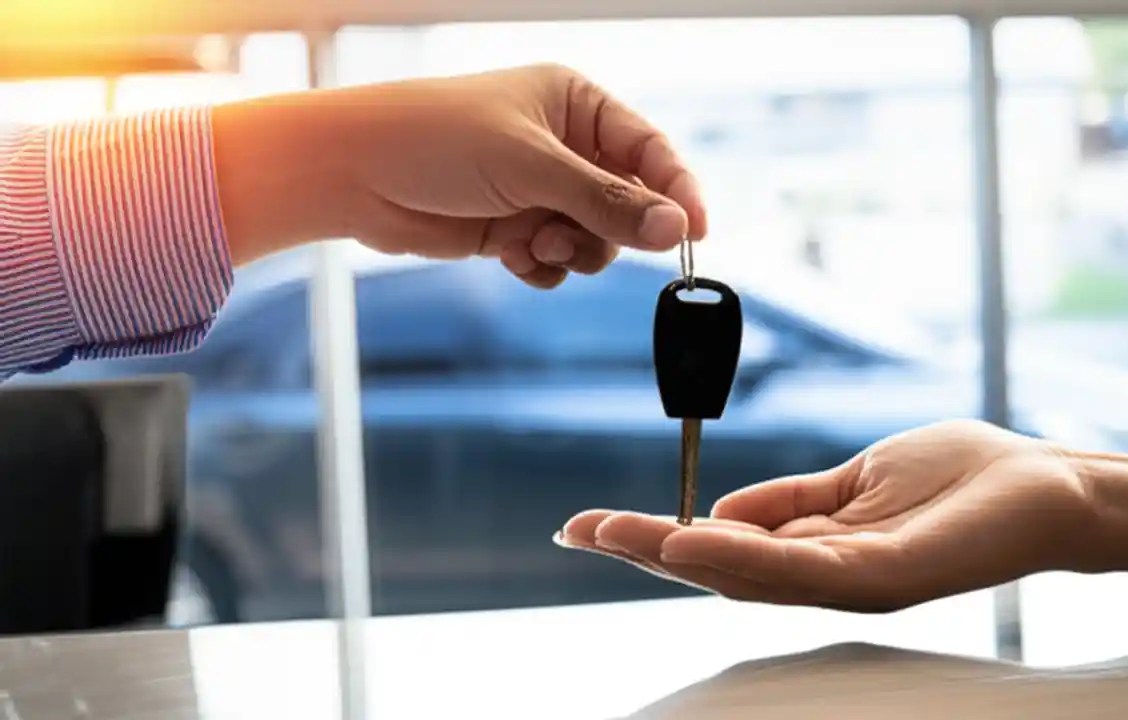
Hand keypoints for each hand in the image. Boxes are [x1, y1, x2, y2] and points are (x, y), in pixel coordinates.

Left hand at [214, 63, 705, 287]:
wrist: (355, 174)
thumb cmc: (438, 140)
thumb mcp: (533, 167)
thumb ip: (608, 201)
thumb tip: (676, 229)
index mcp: (575, 104)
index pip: (650, 149)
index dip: (677, 191)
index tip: (698, 235)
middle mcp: (562, 145)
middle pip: (626, 203)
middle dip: (608, 229)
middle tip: (578, 234)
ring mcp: (537, 189)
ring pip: (593, 239)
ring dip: (571, 250)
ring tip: (531, 239)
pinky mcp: (511, 227)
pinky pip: (556, 260)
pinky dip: (542, 265)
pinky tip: (511, 254)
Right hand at [557, 420, 1097, 611]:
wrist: (1048, 487)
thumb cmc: (962, 482)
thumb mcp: (854, 481)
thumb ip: (789, 501)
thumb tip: (715, 512)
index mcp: (817, 554)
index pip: (722, 553)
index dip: (655, 541)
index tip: (593, 525)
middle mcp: (828, 579)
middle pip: (721, 572)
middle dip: (645, 553)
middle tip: (579, 532)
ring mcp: (855, 582)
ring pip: (748, 576)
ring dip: (675, 556)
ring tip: (616, 535)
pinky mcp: (887, 573)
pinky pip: (802, 568)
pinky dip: (741, 556)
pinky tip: (694, 539)